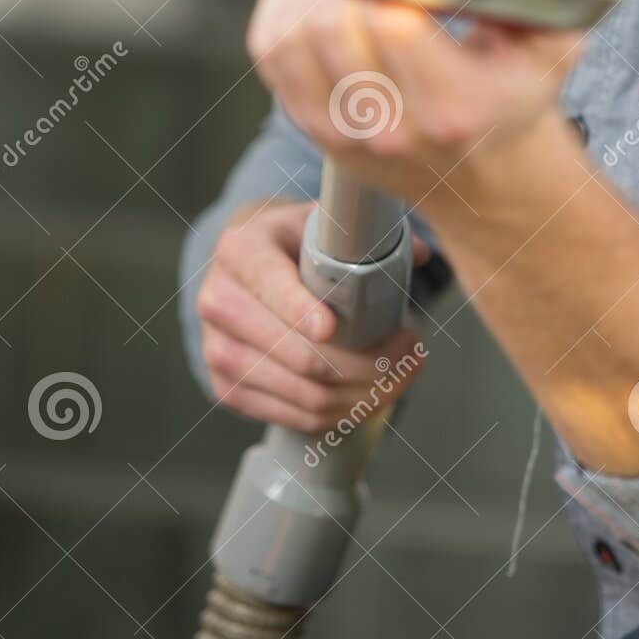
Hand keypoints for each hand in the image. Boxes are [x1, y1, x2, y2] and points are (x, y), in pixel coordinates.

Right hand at [197, 198, 429, 433]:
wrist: (243, 268)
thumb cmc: (292, 242)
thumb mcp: (320, 221)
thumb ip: (369, 230)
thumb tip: (420, 254)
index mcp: (240, 251)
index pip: (270, 285)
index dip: (300, 310)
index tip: (333, 327)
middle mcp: (219, 302)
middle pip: (297, 353)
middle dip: (366, 361)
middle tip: (411, 348)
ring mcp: (218, 352)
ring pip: (303, 393)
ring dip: (364, 393)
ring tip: (402, 373)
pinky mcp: (228, 390)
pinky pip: (296, 417)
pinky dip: (343, 413)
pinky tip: (373, 394)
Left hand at [245, 0, 585, 206]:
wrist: (486, 182)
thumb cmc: (515, 103)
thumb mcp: (553, 47)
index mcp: (454, 105)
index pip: (393, 21)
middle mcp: (392, 126)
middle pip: (332, 25)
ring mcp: (346, 131)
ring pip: (291, 37)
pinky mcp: (314, 126)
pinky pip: (271, 54)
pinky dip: (279, 8)